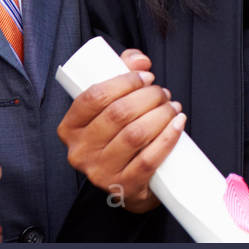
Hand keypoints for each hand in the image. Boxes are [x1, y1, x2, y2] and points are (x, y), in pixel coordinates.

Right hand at [56, 47, 184, 213]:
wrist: (129, 179)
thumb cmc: (118, 133)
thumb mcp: (112, 102)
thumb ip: (123, 70)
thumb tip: (140, 61)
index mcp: (70, 128)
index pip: (94, 97)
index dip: (124, 81)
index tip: (147, 76)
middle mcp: (80, 152)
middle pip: (118, 114)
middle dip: (148, 96)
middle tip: (163, 92)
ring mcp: (100, 172)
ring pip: (135, 135)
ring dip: (161, 114)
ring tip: (172, 106)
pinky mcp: (124, 187)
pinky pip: (148, 160)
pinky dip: (168, 138)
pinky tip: (178, 124)